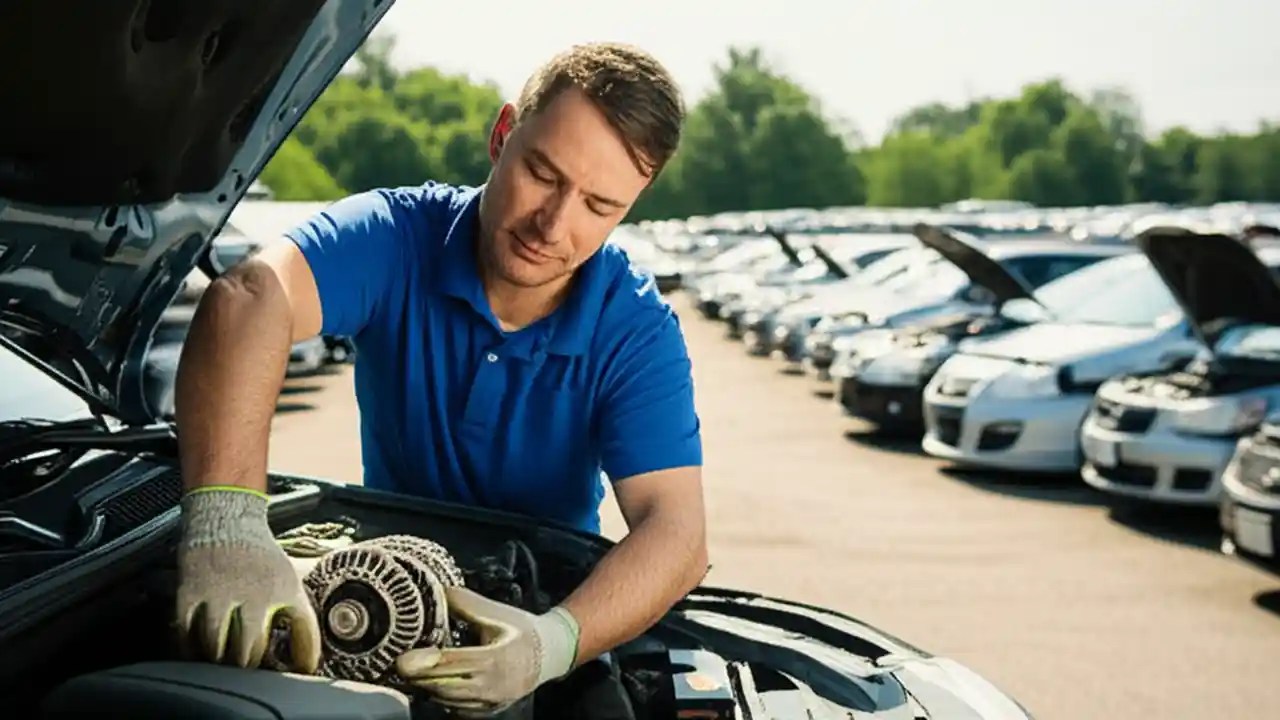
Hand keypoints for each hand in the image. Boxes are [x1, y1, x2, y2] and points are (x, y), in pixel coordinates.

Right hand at [175, 487, 321, 672]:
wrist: (226, 519)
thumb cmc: (259, 557)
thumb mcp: (287, 579)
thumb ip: (295, 614)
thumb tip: (305, 656)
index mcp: (283, 589)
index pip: (303, 630)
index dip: (305, 655)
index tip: (303, 669)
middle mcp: (253, 594)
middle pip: (249, 651)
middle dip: (248, 666)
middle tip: (248, 670)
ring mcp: (219, 595)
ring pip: (216, 648)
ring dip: (219, 661)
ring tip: (223, 662)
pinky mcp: (190, 594)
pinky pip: (186, 635)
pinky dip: (191, 649)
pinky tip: (198, 652)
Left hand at [395, 586, 579, 716]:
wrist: (549, 654)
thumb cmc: (521, 630)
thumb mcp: (496, 613)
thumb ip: (467, 604)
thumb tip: (439, 590)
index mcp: (495, 658)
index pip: (452, 663)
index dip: (424, 662)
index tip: (401, 661)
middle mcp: (492, 685)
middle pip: (444, 685)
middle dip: (419, 677)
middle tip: (398, 666)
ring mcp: (490, 701)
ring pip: (447, 700)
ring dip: (427, 687)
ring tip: (410, 673)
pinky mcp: (487, 710)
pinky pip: (456, 708)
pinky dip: (441, 697)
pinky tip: (432, 683)